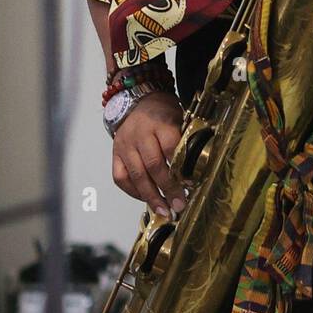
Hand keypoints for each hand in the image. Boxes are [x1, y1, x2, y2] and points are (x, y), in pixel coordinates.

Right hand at [111, 91, 187, 217]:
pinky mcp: (115, 154)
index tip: (191, 185)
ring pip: (136, 175)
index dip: (181, 169)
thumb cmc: (164, 113)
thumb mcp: (180, 118)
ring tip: (164, 211)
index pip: (171, 148)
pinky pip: (120, 178)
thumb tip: (197, 171)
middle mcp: (140, 135)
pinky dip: (133, 192)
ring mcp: (125, 145)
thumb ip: (185, 141)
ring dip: (151, 197)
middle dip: (168, 189)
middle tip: (179, 205)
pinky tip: (146, 199)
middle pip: (153, 165)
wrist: (139, 101)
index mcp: (160, 124)